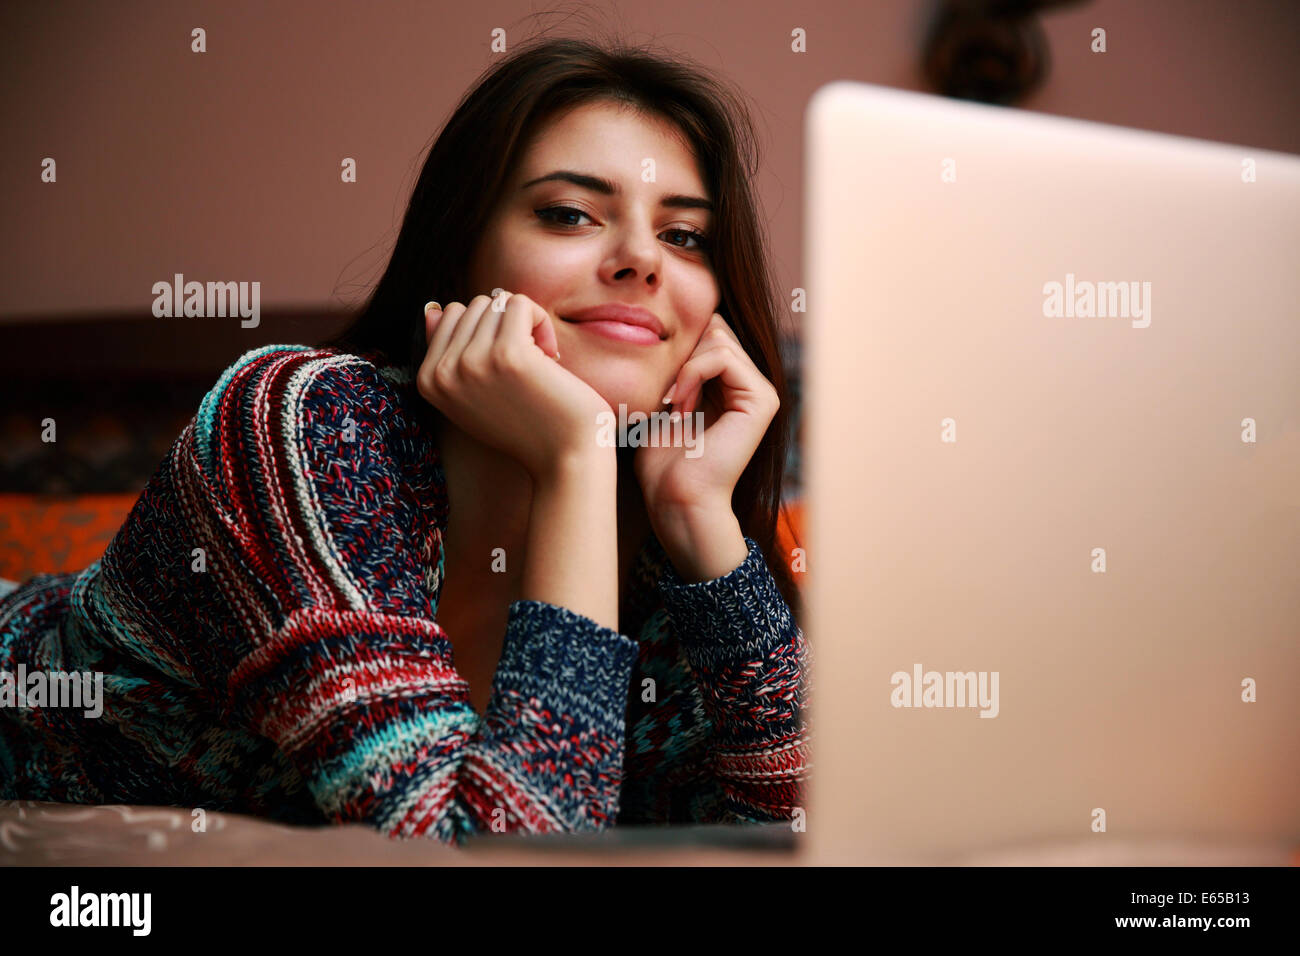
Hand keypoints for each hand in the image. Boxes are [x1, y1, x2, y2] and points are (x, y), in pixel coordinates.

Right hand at [417, 292, 614, 480]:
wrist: (564, 458)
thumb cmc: (526, 426)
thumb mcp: (474, 394)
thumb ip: (449, 356)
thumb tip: (431, 309)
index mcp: (429, 380)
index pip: (452, 315)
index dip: (488, 332)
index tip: (508, 366)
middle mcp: (443, 371)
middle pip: (475, 305)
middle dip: (506, 325)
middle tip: (529, 365)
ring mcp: (471, 362)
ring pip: (498, 301)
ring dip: (527, 325)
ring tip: (540, 363)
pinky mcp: (507, 354)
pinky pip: (521, 303)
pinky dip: (542, 322)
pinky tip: (551, 357)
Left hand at [633, 312, 779, 545]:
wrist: (676, 498)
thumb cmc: (662, 460)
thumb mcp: (662, 401)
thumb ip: (674, 365)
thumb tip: (662, 326)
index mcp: (731, 384)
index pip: (707, 331)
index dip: (677, 348)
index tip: (658, 387)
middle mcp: (751, 385)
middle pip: (714, 328)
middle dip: (681, 355)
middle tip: (665, 396)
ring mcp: (761, 391)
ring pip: (717, 338)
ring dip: (684, 368)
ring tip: (673, 404)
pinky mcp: (763, 399)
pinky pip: (723, 356)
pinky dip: (693, 374)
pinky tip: (681, 405)